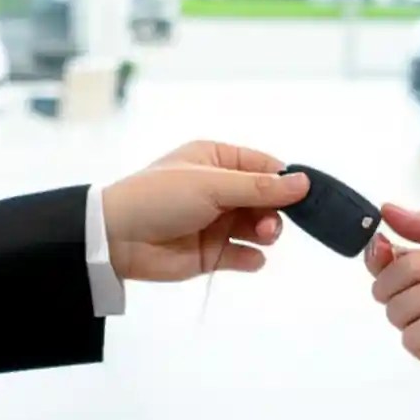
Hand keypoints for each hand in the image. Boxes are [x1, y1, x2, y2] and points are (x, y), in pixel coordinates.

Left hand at [102, 140, 308, 281]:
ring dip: (266, 233)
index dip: (284, 181)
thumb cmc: (159, 197)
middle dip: (274, 211)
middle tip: (269, 225)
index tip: (304, 196)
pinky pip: (243, 255)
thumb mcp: (212, 184)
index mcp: (216, 160)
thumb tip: (304, 182)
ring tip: (260, 237)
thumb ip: (260, 187)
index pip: (264, 167)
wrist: (116, 239)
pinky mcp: (211, 252)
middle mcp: (219, 189)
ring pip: (258, 227)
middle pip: (266, 200)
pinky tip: (249, 258)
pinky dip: (250, 258)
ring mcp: (216, 222)